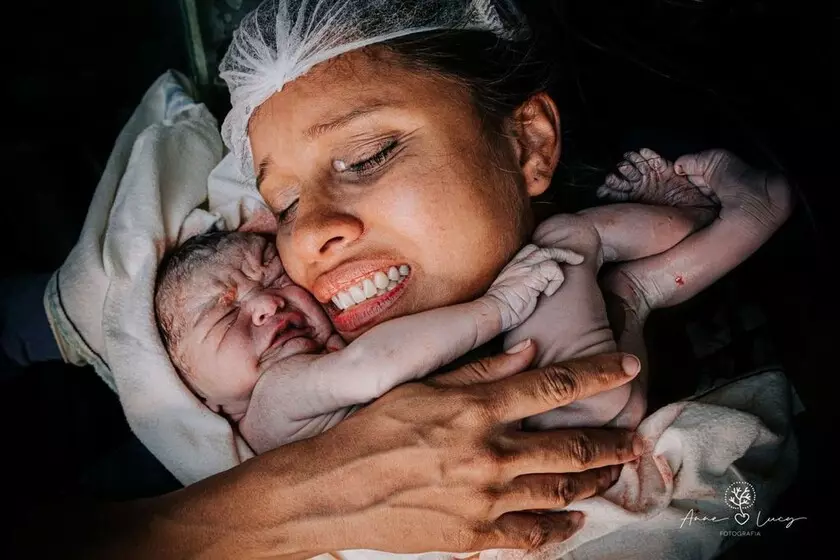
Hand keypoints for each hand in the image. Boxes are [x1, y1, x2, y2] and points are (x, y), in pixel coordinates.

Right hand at [78, 348, 642, 559]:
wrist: (330, 493)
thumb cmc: (368, 433)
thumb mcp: (420, 388)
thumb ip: (478, 371)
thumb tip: (527, 350)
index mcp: (476, 409)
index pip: (554, 386)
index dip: (598, 374)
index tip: (628, 367)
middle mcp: (490, 453)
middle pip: (572, 446)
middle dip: (614, 441)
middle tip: (637, 438)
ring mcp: (486, 499)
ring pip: (561, 489)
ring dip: (595, 479)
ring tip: (614, 472)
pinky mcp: (476, 536)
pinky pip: (533, 535)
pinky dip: (560, 527)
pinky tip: (574, 519)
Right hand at [485, 244, 583, 329]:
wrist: (493, 311)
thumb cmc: (501, 308)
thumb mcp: (511, 293)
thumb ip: (522, 287)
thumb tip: (535, 293)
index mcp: (513, 266)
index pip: (530, 250)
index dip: (545, 254)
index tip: (555, 262)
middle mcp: (520, 263)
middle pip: (543, 249)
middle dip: (562, 252)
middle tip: (577, 258)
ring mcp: (526, 267)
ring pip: (551, 253)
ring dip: (566, 258)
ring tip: (577, 262)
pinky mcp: (533, 274)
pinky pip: (554, 270)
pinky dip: (556, 282)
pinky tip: (548, 293)